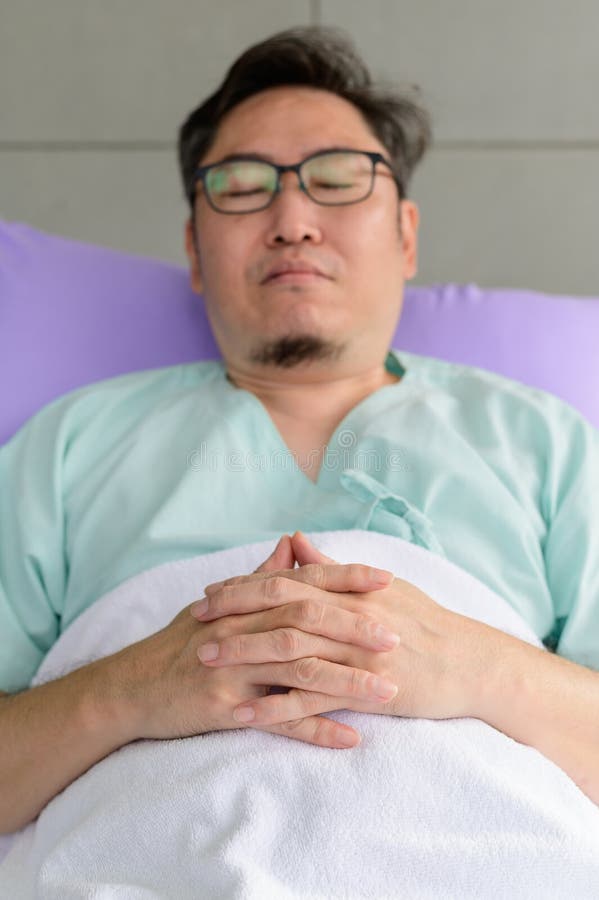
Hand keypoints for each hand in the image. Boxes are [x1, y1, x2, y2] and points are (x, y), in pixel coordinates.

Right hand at [111, 535, 398, 748]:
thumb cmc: (180, 642)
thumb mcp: (218, 604)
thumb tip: (292, 544)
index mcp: (245, 603)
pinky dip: (315, 730)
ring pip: (298, 671)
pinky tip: (351, 739)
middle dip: (355, 628)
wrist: (131, 687)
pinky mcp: (225, 708)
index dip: (345, 579)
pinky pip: (277, 722)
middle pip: (306, 622)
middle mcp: (241, 629)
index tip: (387, 579)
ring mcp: (233, 669)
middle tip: (398, 636)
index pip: (303, 582)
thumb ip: (260, 576)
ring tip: (389, 691)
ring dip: (347, 682)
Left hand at [194, 532, 499, 730]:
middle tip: (193, 621)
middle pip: (279, 609)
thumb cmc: (425, 623)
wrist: (470, 663)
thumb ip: (332, 569)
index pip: (286, 581)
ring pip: (288, 650)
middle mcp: (348, 614)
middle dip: (233, 613)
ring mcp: (355, 652)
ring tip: (203, 661)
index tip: (210, 592)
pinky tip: (242, 715)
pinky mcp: (364, 689)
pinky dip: (274, 707)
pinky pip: (311, 699)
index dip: (244, 586)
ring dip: (243, 655)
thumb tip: (296, 541)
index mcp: (349, 590)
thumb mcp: (380, 588)